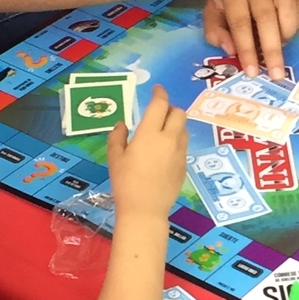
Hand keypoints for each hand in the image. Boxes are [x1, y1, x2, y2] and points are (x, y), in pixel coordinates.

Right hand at [106, 85, 187, 227]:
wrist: (145, 210)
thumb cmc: (125, 182)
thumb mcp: (114, 157)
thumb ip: (117, 136)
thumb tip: (123, 124)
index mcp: (149, 134)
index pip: (160, 105)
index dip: (160, 93)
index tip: (157, 89)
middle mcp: (168, 139)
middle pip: (179, 113)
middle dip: (170, 109)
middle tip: (159, 114)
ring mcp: (180, 152)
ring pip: (184, 129)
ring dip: (175, 125)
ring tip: (162, 132)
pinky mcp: (184, 165)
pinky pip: (183, 145)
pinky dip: (176, 141)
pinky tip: (164, 152)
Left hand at [202, 0, 298, 78]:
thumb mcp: (214, 8)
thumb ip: (216, 31)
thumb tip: (231, 51)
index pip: (240, 24)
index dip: (246, 49)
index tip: (252, 72)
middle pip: (267, 20)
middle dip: (272, 50)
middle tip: (276, 74)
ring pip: (289, 13)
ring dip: (287, 36)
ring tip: (280, 45)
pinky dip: (298, 25)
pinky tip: (289, 29)